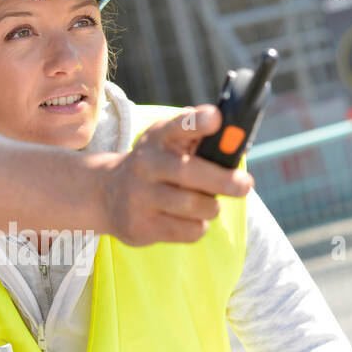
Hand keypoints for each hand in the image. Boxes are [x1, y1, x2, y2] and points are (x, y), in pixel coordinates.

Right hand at [103, 105, 253, 246]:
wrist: (106, 194)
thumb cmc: (156, 165)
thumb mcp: (169, 143)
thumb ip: (199, 140)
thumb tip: (236, 144)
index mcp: (158, 139)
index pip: (179, 126)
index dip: (197, 122)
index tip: (216, 119)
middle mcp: (146, 165)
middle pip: (189, 173)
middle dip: (223, 180)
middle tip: (245, 185)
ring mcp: (140, 197)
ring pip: (193, 206)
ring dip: (211, 207)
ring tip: (208, 205)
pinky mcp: (141, 227)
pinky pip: (187, 231)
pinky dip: (198, 226)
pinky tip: (190, 220)